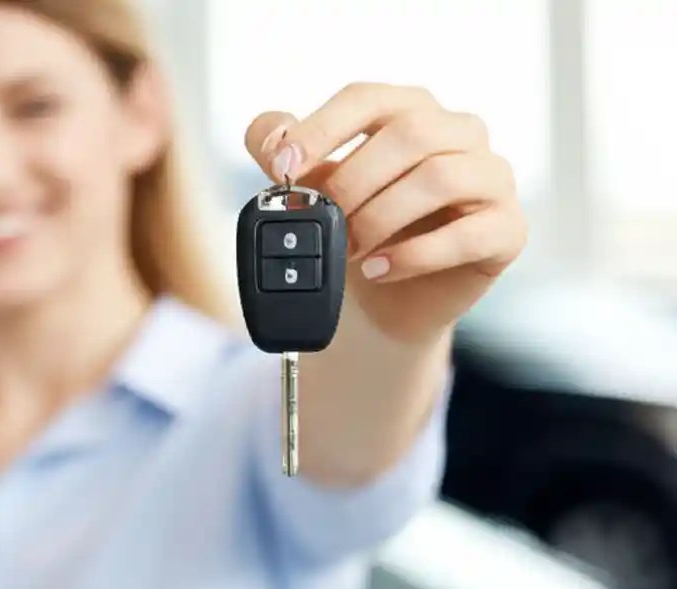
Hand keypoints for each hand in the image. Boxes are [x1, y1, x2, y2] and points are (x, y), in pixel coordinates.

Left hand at [244, 83, 526, 344]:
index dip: (322, 128)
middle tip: (325, 222)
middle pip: (410, 133)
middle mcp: (458, 133)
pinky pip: (470, 234)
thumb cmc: (353, 229)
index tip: (282, 166)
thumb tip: (271, 139)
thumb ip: (279, 152)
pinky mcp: (507, 229)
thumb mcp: (309, 188)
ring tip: (350, 249)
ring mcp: (491, 178)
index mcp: (408, 110)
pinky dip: (415, 255)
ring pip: (441, 177)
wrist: (383, 300)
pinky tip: (378, 269)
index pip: (367, 99)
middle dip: (354, 181)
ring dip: (382, 217)